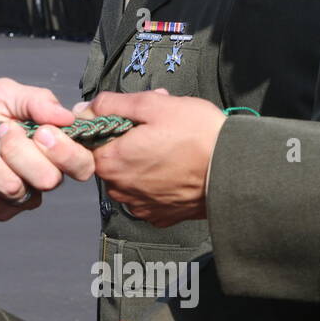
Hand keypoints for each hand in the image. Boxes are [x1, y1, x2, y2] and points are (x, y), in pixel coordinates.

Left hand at [0, 78, 94, 219]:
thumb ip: (35, 101)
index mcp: (51, 149)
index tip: (39, 131)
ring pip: (11, 185)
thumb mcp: (2, 95)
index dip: (64, 151)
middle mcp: (39, 178)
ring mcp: (15, 199)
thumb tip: (66, 116)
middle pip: (48, 179)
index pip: (81, 164)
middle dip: (19, 151)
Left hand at [83, 90, 225, 226]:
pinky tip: (176, 170)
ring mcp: (140, 207)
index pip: (91, 141)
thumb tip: (85, 108)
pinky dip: (157, 184)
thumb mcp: (153, 104)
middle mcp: (119, 190)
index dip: (110, 124)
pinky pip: (148, 196)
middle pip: (112, 160)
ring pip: (130, 179)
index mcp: (111, 161)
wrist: (234, 171)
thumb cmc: (197, 134)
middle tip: (159, 129)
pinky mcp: (160, 216)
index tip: (134, 118)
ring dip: (143, 163)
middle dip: (129, 142)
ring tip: (172, 148)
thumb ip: (112, 103)